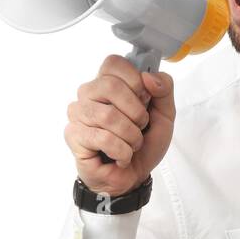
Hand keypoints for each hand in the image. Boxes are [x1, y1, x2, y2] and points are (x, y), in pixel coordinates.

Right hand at [65, 54, 175, 196]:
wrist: (133, 176)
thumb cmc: (144, 144)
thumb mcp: (165, 114)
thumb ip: (164, 89)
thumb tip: (148, 77)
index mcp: (109, 82)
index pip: (114, 62)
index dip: (135, 81)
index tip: (145, 100)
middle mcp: (89, 94)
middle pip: (111, 85)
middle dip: (137, 112)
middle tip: (140, 127)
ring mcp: (78, 113)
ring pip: (108, 115)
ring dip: (131, 136)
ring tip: (132, 144)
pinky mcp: (74, 135)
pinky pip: (103, 138)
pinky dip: (122, 151)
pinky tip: (121, 156)